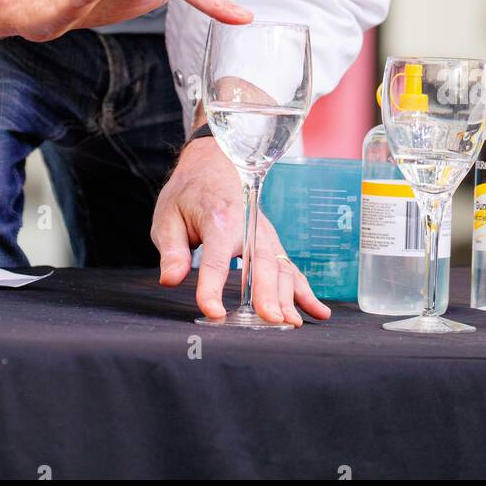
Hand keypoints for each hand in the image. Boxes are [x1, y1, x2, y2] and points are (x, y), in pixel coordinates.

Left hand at [151, 137, 331, 325]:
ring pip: (280, 267)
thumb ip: (171, 249)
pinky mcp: (271, 242)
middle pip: (260, 262)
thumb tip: (170, 279)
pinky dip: (305, 291)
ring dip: (288, 296)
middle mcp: (247, 226)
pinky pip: (291, 268)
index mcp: (218, 219)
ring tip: (290, 323)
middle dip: (267, 292)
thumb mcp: (168, 215)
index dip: (212, 287)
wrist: (214, 162)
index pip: (215, 258)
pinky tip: (317, 312)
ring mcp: (264, 234)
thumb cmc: (189, 191)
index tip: (213, 312)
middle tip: (270, 319)